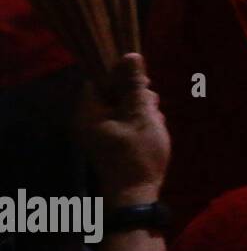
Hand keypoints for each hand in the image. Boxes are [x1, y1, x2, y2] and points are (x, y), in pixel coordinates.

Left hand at [75, 54, 169, 205]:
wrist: (136, 195)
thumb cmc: (137, 154)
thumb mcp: (141, 114)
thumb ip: (135, 85)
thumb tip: (130, 55)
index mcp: (88, 113)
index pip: (99, 80)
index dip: (121, 76)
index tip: (142, 84)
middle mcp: (89, 121)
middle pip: (113, 92)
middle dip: (137, 96)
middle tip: (152, 109)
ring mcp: (100, 133)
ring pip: (123, 107)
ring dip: (142, 110)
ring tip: (155, 124)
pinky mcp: (111, 143)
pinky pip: (125, 122)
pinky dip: (140, 123)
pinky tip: (153, 132)